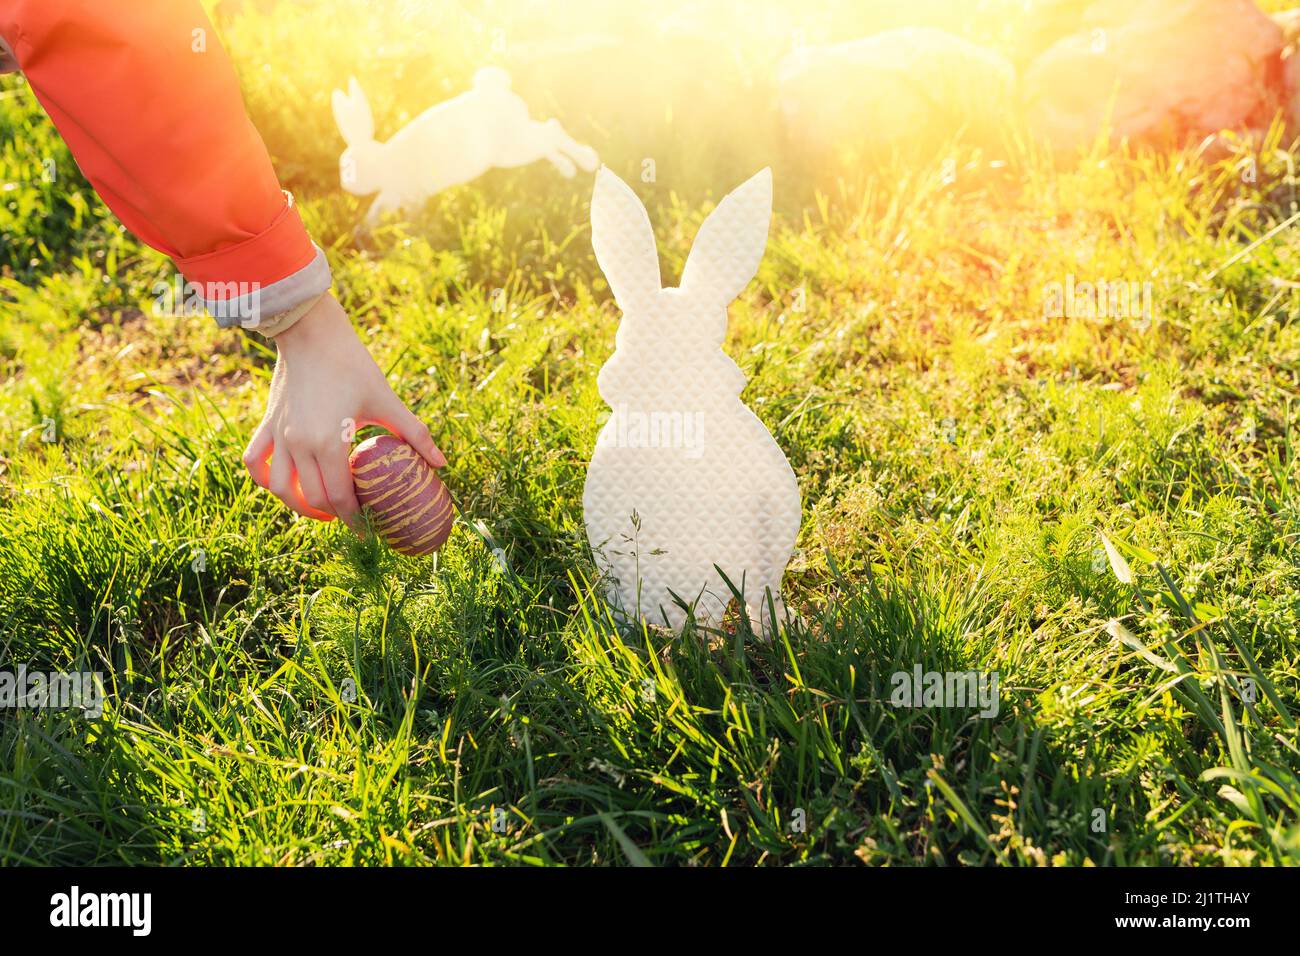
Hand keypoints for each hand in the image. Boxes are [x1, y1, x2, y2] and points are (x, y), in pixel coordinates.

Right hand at [242, 293, 444, 528]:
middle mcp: (298, 444)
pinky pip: (255, 462)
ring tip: (320, 507)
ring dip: (298, 505)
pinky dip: (265, 478)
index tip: (368, 527)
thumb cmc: (352, 364)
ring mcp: (279, 435)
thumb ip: (414, 433)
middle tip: (352, 516)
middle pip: (312, 499)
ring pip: (278, 488)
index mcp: (328, 443)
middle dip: (333, 514)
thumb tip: (442, 463)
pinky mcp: (267, 424)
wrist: (312, 332)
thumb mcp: (386, 400)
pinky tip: (285, 483)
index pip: (340, 497)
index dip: (355, 518)